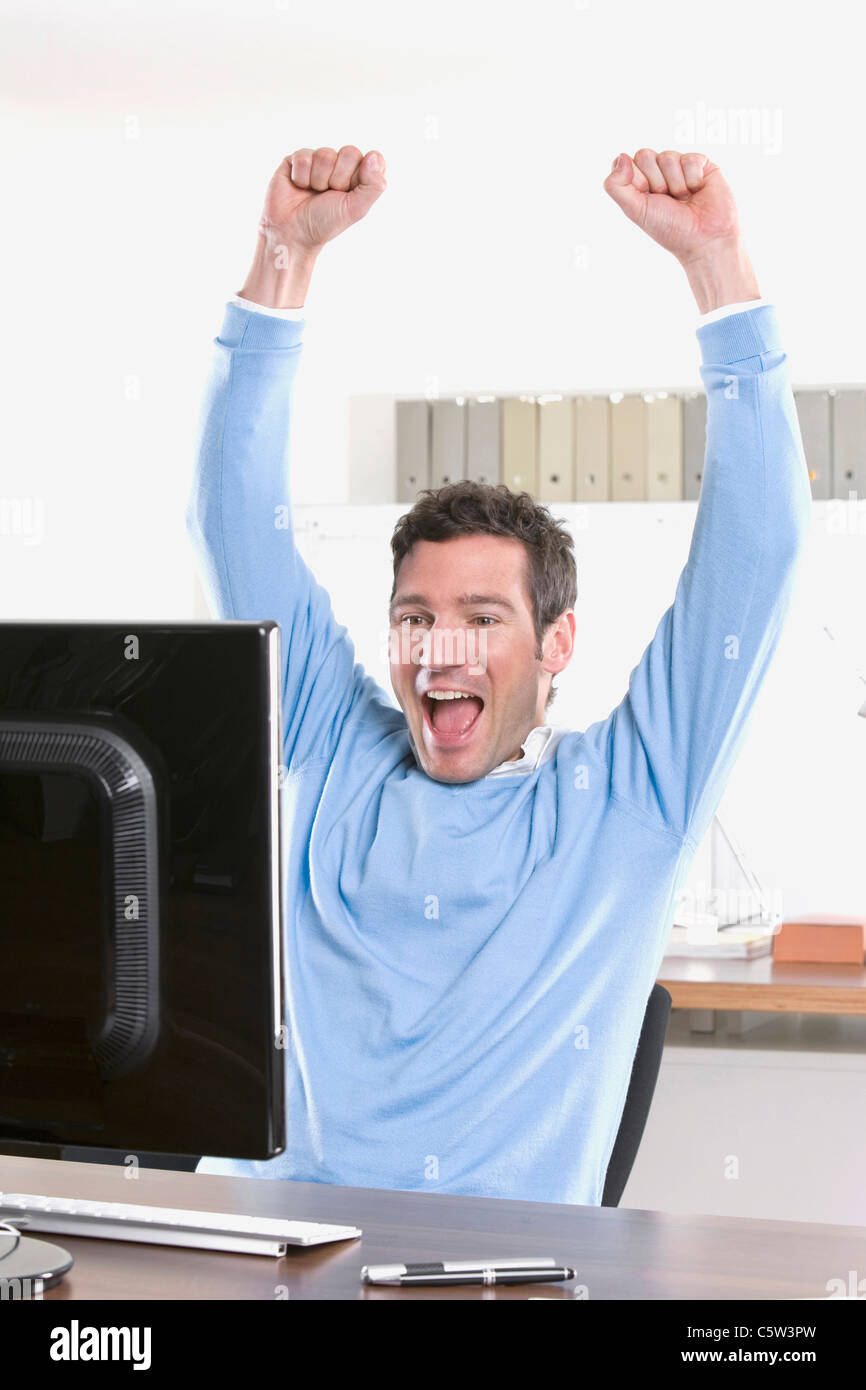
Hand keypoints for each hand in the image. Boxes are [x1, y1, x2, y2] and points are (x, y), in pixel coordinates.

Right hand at [259, 146, 386, 255]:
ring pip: (325, 154)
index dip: (360, 176)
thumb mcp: (356, 209)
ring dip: (318, 180)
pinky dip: (301, 177)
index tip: (349, 193)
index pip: (372, 159)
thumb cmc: (325, 222)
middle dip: (339, 178)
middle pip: (350, 152)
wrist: (293, 232)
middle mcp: (341, 165)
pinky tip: (299, 187)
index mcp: (360, 176)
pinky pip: (303, 156)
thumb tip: (373, 157)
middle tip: (329, 195)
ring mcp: (319, 160)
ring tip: (313, 193)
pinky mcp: (297, 159)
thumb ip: (373, 186)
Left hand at [603, 149, 739, 264]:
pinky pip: (690, 159)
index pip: (627, 162)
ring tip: (684, 199)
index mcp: (640, 183)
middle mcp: (659, 172)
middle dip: (655, 182)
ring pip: (667, 156)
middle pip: (645, 155)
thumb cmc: (670, 229)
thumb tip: (620, 156)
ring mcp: (679, 166)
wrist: (704, 239)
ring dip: (676, 184)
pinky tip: (698, 191)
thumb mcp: (635, 211)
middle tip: (668, 200)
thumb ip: (616, 187)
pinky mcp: (701, 163)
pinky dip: (693, 180)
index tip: (648, 200)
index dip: (637, 181)